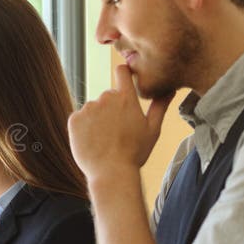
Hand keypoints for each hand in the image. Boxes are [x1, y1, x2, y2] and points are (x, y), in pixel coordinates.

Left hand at [68, 65, 173, 180]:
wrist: (111, 172)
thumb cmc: (135, 153)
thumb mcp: (153, 129)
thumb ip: (160, 106)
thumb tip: (170, 89)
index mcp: (126, 98)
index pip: (122, 71)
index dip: (123, 73)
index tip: (124, 77)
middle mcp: (106, 98)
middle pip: (108, 96)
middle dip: (111, 108)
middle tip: (116, 131)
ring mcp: (88, 108)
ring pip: (93, 109)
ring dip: (97, 119)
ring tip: (104, 139)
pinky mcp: (74, 119)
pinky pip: (79, 119)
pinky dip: (84, 128)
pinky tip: (92, 141)